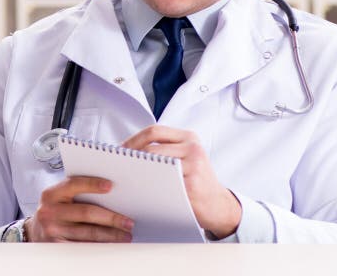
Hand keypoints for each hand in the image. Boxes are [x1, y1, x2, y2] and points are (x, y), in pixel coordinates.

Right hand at [26, 176, 134, 241]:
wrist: (35, 231)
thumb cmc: (54, 209)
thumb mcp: (59, 196)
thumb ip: (77, 191)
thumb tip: (110, 191)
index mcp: (51, 194)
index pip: (74, 184)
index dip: (92, 184)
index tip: (111, 186)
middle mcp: (50, 212)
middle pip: (86, 213)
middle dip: (110, 218)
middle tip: (128, 221)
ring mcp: (53, 231)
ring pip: (87, 233)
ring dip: (110, 235)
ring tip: (125, 235)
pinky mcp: (56, 247)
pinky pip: (82, 247)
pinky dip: (99, 246)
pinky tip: (111, 245)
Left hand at [122, 126, 241, 238]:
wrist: (218, 205)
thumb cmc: (196, 181)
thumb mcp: (187, 157)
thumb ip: (165, 149)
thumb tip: (129, 150)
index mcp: (189, 137)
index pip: (154, 131)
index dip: (133, 139)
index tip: (120, 150)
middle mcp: (193, 147)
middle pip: (152, 147)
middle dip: (131, 157)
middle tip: (117, 166)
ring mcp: (194, 165)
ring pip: (156, 164)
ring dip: (137, 171)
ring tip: (124, 177)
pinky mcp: (193, 185)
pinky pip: (163, 183)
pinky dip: (147, 185)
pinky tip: (139, 190)